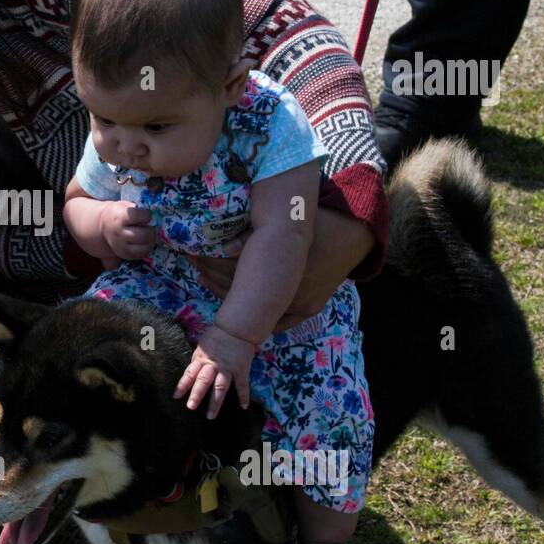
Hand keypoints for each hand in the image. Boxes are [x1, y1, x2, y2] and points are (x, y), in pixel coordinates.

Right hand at [98, 201, 155, 261]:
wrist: (104, 227)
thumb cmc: (119, 214)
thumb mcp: (125, 206)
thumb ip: (137, 210)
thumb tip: (153, 216)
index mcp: (119, 217)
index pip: (135, 216)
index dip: (145, 215)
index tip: (147, 215)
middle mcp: (119, 232)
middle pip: (142, 235)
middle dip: (151, 231)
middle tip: (152, 228)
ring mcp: (121, 245)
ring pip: (143, 248)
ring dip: (151, 242)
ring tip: (150, 236)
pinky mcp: (125, 254)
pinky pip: (141, 255)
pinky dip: (147, 249)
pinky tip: (145, 243)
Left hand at [173, 322, 255, 417]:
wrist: (236, 328)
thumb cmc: (217, 336)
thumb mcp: (202, 345)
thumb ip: (198, 358)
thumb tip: (192, 369)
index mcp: (201, 358)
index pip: (190, 373)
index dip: (182, 385)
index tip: (176, 396)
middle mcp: (213, 365)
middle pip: (203, 382)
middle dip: (196, 395)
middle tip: (191, 407)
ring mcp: (227, 368)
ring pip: (220, 387)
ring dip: (215, 402)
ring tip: (211, 416)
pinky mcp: (241, 370)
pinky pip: (242, 385)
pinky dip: (244, 396)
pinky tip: (243, 406)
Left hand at [183, 208, 374, 332]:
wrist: (351, 236)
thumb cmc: (316, 222)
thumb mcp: (284, 221)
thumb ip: (255, 232)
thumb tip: (223, 247)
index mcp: (279, 264)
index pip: (232, 269)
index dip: (209, 262)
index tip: (192, 254)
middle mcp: (288, 288)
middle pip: (239, 288)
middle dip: (212, 276)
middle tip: (195, 264)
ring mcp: (298, 303)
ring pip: (253, 309)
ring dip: (227, 295)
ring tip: (206, 278)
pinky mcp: (307, 309)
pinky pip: (275, 322)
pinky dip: (255, 316)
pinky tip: (234, 306)